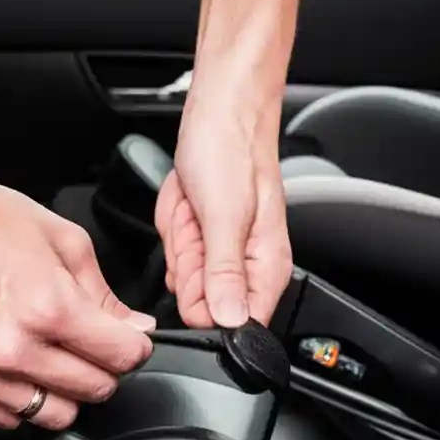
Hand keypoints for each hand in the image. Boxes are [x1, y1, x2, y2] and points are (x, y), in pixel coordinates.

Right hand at [0, 163, 154, 429]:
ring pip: (52, 415)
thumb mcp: (64, 242)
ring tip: (45, 353)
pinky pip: (5, 419)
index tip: (125, 338)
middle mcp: (11, 348)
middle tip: (85, 343)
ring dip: (60, 390)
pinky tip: (10, 362)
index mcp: (48, 308)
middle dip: (101, 368)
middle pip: (94, 391)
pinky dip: (17, 398)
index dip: (132, 346)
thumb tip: (136, 330)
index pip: (124, 358)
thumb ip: (104, 295)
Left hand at [155, 105, 292, 328]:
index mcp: (266, 268)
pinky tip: (186, 212)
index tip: (202, 270)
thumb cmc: (231, 150)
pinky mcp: (200, 243)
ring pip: (185, 283)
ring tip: (195, 214)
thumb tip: (230, 322)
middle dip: (189, 268)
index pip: (239, 326)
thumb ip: (226, 272)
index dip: (210, 309)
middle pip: (204, 306)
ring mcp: (220, 255)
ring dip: (180, 247)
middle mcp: (246, 267)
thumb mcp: (226, 214)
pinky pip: (176, 260)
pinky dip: (172, 236)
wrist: (219, 114)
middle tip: (199, 229)